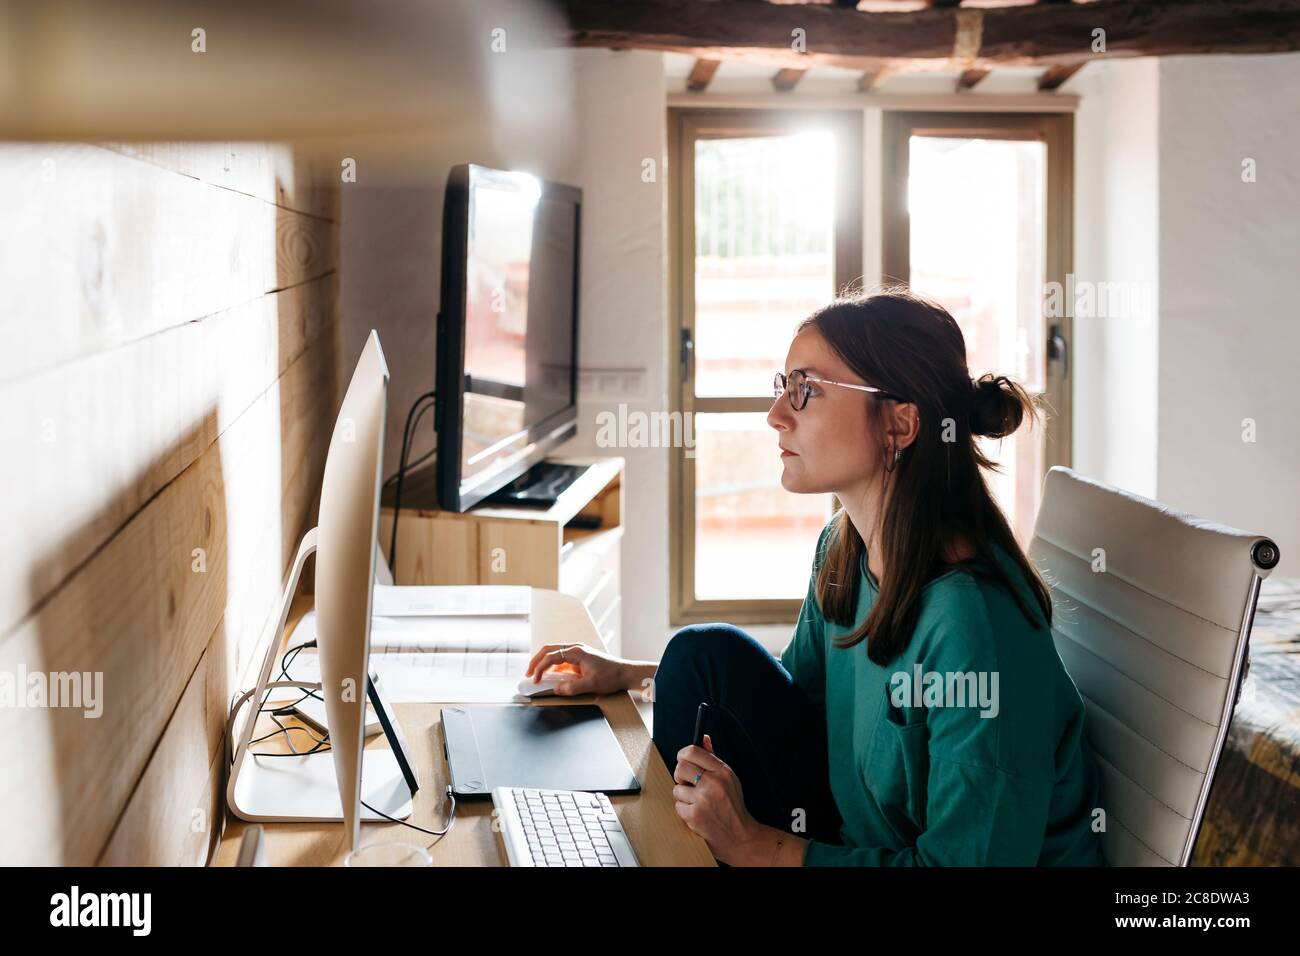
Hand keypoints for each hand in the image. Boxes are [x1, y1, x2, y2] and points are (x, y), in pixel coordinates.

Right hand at [524, 642, 628, 696]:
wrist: (625, 673)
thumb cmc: (611, 677)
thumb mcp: (591, 685)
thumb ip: (572, 688)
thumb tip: (556, 689)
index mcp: (576, 651)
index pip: (551, 656)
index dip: (540, 668)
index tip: (534, 680)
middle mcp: (575, 649)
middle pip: (549, 649)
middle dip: (536, 661)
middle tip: (527, 673)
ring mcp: (577, 653)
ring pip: (554, 653)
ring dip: (543, 662)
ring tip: (534, 674)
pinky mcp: (579, 659)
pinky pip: (561, 659)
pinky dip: (552, 666)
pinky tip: (549, 675)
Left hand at [672, 734, 764, 864]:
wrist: (741, 836)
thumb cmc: (734, 806)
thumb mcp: (730, 778)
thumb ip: (713, 758)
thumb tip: (704, 738)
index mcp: (723, 771)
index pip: (692, 751)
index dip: (683, 755)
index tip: (683, 761)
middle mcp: (713, 783)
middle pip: (680, 767)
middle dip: (680, 776)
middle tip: (688, 783)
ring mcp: (703, 800)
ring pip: (677, 788)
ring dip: (683, 796)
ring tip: (697, 802)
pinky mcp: (695, 815)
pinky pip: (678, 806)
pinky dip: (685, 810)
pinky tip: (697, 813)